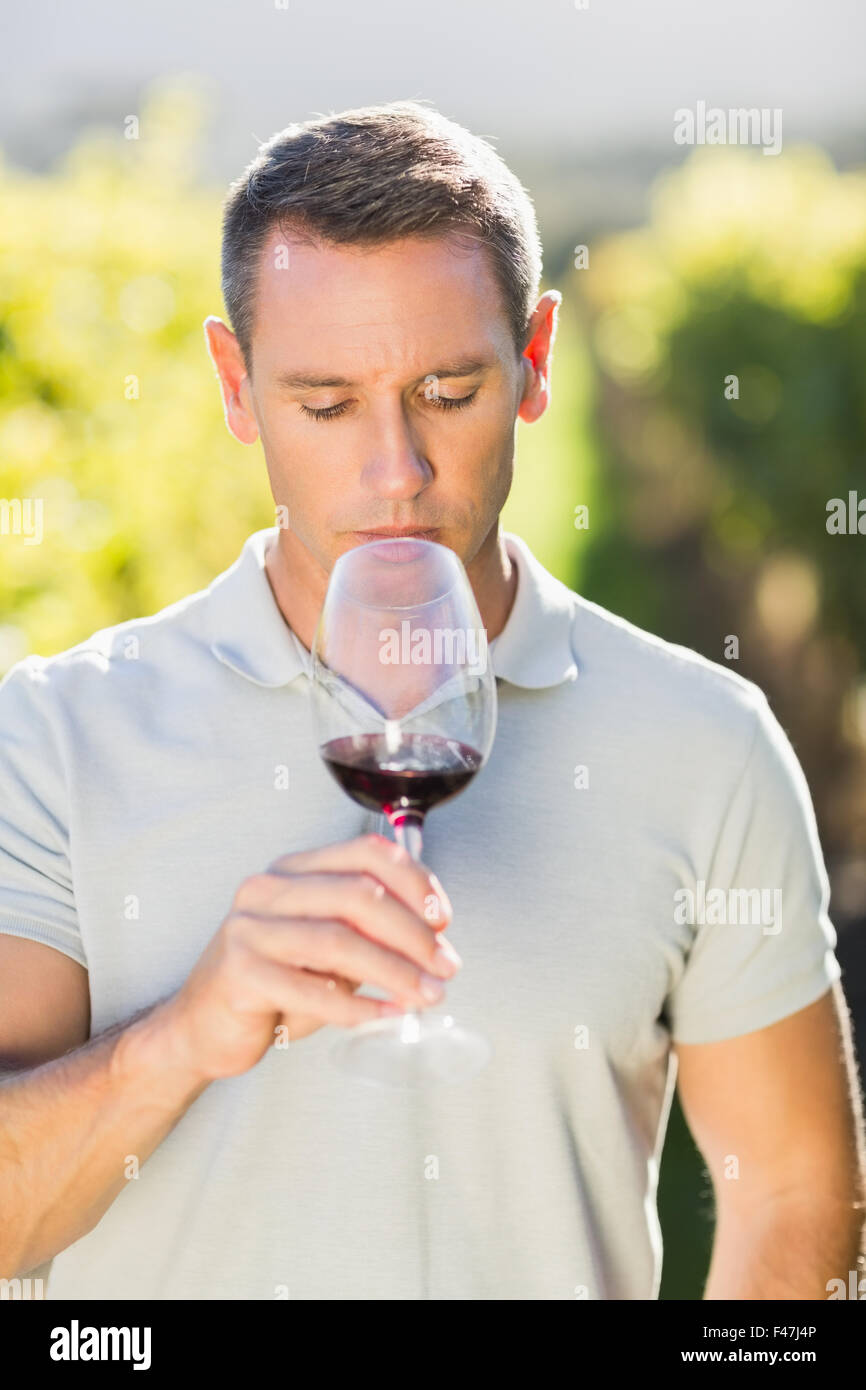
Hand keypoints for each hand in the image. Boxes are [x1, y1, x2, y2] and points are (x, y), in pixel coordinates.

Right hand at [160, 833, 459, 1080]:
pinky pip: (314, 990)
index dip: (415, 881)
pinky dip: (361, 1006)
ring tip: (427, 994)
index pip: (366, 853)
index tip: (443, 918)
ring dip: (395, 971)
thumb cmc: (274, 984)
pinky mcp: (239, 973)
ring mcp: (249, 929)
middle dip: (414, 933)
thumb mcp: (326, 949)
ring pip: (340, 940)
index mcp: (295, 870)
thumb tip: (434, 936)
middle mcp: (268, 889)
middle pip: (359, 895)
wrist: (202, 1028)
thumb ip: (368, 932)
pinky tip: (389, 1016)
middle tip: (446, 965)